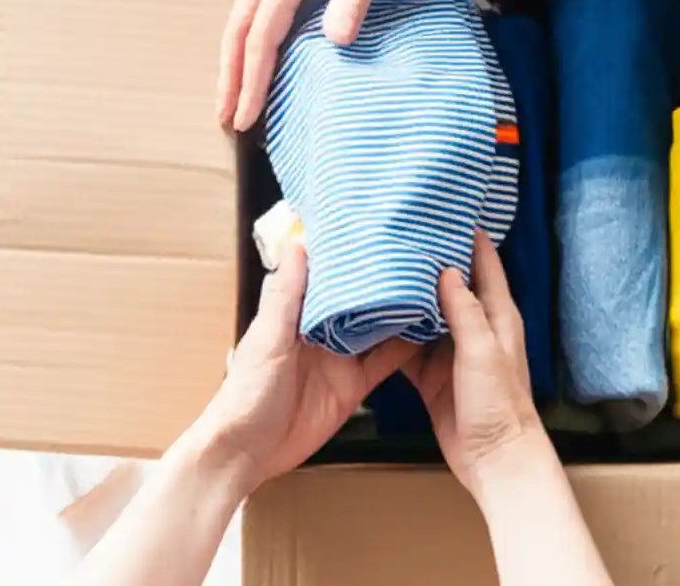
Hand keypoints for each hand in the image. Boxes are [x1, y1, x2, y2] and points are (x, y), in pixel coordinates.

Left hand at [195, 242, 416, 491]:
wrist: (248, 453)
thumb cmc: (246, 394)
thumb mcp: (267, 340)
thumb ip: (285, 296)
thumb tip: (298, 244)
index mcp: (295, 312)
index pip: (326, 274)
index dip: (347, 253)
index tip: (374, 226)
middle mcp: (320, 330)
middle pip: (357, 299)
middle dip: (382, 279)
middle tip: (418, 251)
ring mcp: (340, 358)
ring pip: (377, 327)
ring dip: (400, 310)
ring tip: (433, 284)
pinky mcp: (354, 385)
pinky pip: (384, 362)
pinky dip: (406, 348)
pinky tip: (430, 331)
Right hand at [216, 0, 409, 131]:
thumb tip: (336, 42)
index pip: (264, 36)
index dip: (253, 80)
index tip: (246, 116)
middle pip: (238, 30)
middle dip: (230, 77)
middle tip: (226, 117)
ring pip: (239, 14)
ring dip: (233, 56)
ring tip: (231, 92)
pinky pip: (251, 1)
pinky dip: (245, 34)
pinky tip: (252, 50)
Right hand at [401, 231, 547, 497]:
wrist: (494, 459)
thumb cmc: (499, 404)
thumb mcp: (483, 351)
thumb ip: (465, 310)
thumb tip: (446, 270)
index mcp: (497, 316)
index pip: (484, 264)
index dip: (467, 237)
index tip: (444, 210)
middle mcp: (474, 328)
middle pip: (449, 284)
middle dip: (426, 261)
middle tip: (397, 235)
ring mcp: (451, 351)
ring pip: (424, 313)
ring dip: (405, 296)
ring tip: (376, 268)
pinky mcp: (431, 374)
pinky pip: (407, 346)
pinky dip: (391, 333)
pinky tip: (369, 319)